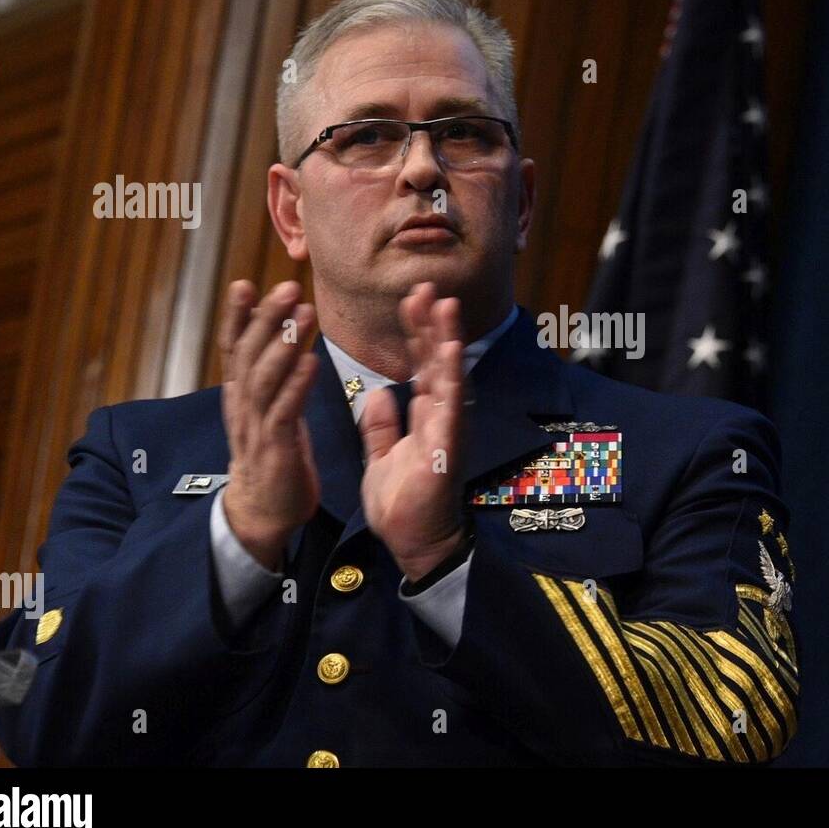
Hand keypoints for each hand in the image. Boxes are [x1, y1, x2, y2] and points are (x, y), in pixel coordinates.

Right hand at [218, 280, 320, 570]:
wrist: (263, 512)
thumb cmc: (273, 454)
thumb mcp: (269, 408)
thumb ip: (272, 374)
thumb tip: (280, 334)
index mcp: (241, 394)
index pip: (234, 348)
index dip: (238, 316)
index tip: (245, 283)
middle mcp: (243, 405)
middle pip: (248, 354)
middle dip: (265, 319)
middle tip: (286, 287)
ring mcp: (256, 427)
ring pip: (264, 378)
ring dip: (283, 343)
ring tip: (301, 313)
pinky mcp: (276, 448)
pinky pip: (285, 411)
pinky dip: (297, 385)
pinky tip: (311, 362)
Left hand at [359, 283, 465, 582]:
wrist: (413, 541)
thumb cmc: (403, 503)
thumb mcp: (381, 456)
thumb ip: (381, 425)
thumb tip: (378, 393)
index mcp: (424, 416)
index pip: (421, 364)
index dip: (416, 332)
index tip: (411, 299)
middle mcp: (440, 415)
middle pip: (436, 360)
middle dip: (431, 322)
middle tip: (425, 285)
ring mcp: (447, 427)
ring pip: (447, 373)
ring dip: (445, 337)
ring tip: (442, 303)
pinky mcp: (446, 443)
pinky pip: (449, 403)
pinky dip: (450, 373)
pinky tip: (449, 347)